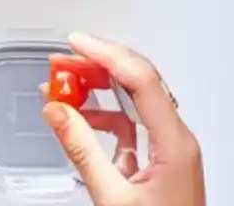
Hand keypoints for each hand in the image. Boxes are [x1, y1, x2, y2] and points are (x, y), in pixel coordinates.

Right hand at [42, 33, 204, 205]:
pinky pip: (130, 125)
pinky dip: (103, 116)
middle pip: (140, 83)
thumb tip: (56, 110)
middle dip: (100, 65)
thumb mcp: (111, 196)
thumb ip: (81, 150)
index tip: (77, 42)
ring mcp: (169, 149)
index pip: (141, 80)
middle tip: (64, 58)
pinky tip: (80, 118)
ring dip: (98, 90)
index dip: (107, 54)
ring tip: (63, 84)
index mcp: (174, 143)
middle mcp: (176, 140)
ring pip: (134, 102)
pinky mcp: (158, 161)